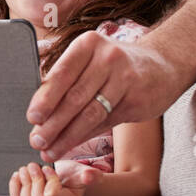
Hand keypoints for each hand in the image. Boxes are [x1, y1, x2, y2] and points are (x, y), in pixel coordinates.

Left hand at [8, 160, 98, 195]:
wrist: (64, 182)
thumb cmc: (73, 176)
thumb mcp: (82, 172)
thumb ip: (90, 175)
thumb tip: (88, 176)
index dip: (47, 179)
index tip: (48, 169)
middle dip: (32, 179)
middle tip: (33, 165)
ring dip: (23, 182)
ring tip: (26, 169)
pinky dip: (14, 187)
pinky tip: (18, 176)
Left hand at [25, 31, 176, 161]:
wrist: (163, 65)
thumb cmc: (113, 64)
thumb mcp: (90, 58)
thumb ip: (65, 78)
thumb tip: (37, 111)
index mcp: (88, 44)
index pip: (62, 73)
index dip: (46, 98)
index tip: (32, 117)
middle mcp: (108, 58)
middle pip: (75, 97)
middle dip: (53, 123)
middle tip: (36, 141)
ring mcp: (126, 80)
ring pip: (90, 114)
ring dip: (67, 136)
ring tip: (49, 151)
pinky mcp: (137, 101)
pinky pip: (105, 123)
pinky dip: (85, 137)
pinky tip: (70, 146)